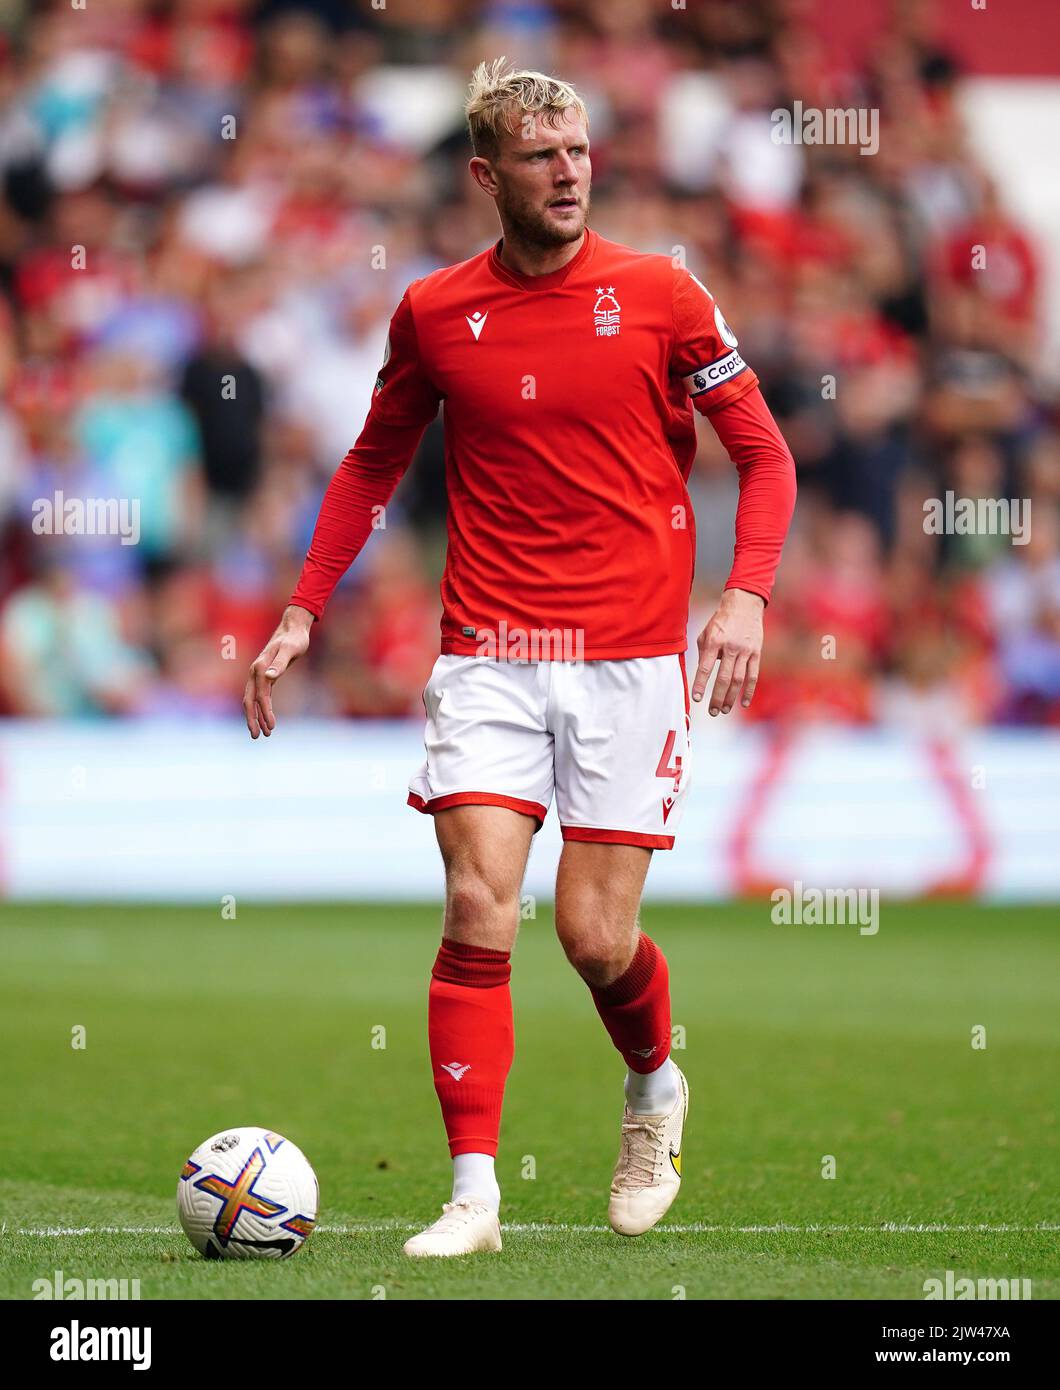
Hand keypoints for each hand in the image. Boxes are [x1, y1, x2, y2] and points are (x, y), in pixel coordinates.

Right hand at [243, 605, 312, 738]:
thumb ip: (280, 663)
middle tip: (258, 737)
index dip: (264, 712)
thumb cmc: (295, 639)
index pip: (260, 695)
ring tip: (263, 734)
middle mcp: (256, 671)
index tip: (271, 727)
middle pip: (249, 700)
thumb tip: (270, 677)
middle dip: (252, 719)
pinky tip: (266, 719)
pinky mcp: (265, 675)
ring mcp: (259, 674)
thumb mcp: (291, 650)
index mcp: (260, 667)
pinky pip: (260, 695)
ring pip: (252, 699)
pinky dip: (262, 708)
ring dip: (256, 716)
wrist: (293, 628)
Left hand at [692, 588, 764, 714]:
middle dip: (717, 698)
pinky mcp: (756, 653)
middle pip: (723, 678)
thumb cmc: (721, 621)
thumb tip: (702, 675)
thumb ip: (703, 653)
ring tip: (724, 710)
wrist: (744, 605)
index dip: (700, 684)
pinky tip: (743, 703)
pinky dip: (749, 691)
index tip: (697, 699)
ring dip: (731, 697)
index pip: (705, 667)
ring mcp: (745, 651)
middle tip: (712, 712)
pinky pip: (753, 675)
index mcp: (714, 642)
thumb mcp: (706, 633)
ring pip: (738, 680)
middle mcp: (730, 647)